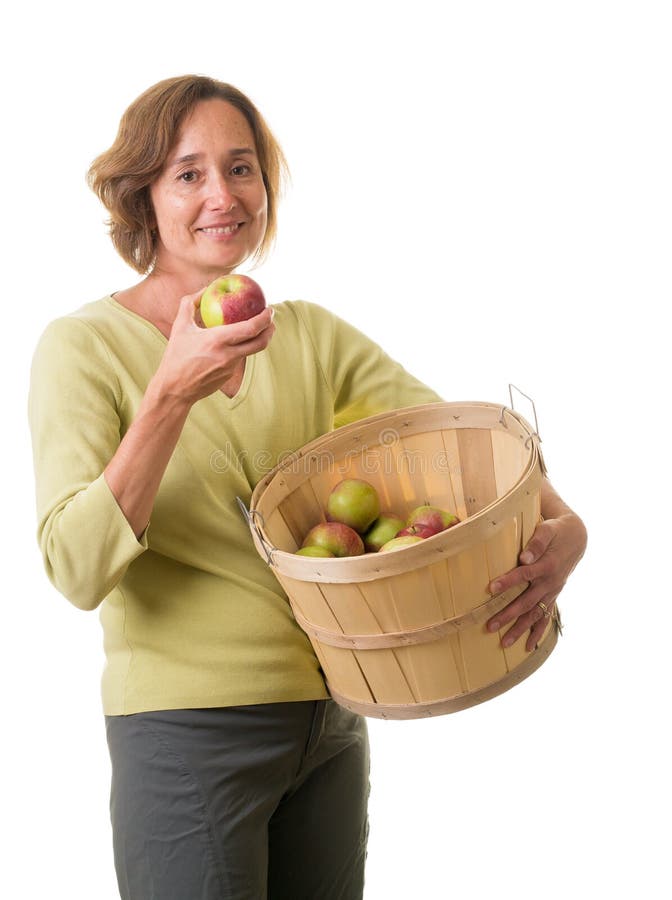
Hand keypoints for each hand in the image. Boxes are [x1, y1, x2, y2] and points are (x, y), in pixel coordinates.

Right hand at [155, 291, 274, 405]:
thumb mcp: (179, 326)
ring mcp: (230, 367)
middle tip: (270, 319)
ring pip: (252, 351)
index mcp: (217, 340)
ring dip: (259, 338)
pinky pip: (240, 359)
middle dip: (270, 329)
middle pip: (261, 342)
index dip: (265, 318)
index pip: (251, 328)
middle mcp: (228, 355)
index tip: (269, 309)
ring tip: (259, 328)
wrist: (175, 389)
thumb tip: (205, 289)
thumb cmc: (176, 355)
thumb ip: (190, 303)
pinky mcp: (229, 376)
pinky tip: (240, 341)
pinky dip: (243, 348)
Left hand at [485, 513, 586, 650]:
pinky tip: (528, 646)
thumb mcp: (548, 530)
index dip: (508, 581)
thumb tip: (524, 558)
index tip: (490, 588)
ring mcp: (553, 591)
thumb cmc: (557, 531)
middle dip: (508, 615)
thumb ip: (537, 542)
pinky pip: (546, 617)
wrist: (576, 538)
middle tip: (490, 626)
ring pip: (536, 614)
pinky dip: (538, 632)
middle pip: (527, 602)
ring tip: (504, 643)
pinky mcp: (554, 595)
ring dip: (520, 629)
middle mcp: (551, 582)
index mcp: (548, 565)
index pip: (524, 575)